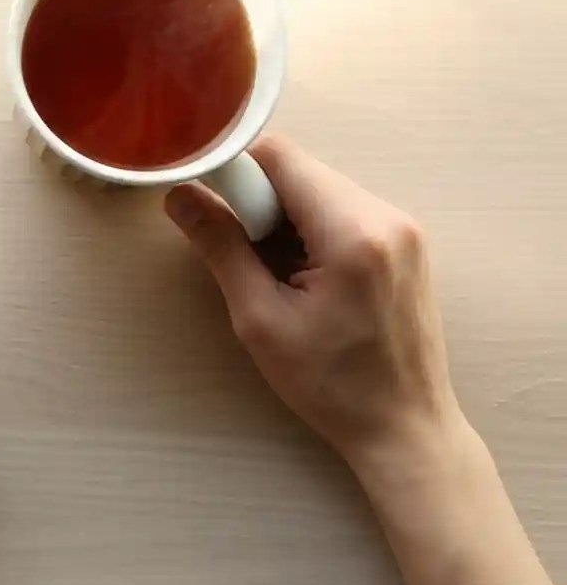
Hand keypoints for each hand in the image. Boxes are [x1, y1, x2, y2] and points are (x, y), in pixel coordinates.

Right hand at [166, 136, 561, 584]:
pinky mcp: (406, 242)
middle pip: (301, 170)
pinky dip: (312, 228)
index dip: (234, 170)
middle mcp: (387, 215)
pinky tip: (306, 277)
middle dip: (259, 200)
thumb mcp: (260, 319)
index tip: (210, 205)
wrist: (405, 427)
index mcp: (353, 232)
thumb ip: (221, 247)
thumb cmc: (329, 385)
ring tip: (278, 275)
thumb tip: (179, 196)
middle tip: (244, 255)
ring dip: (284, 216)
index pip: (281, 156)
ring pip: (321, 188)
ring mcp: (403, 227)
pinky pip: (345, 209)